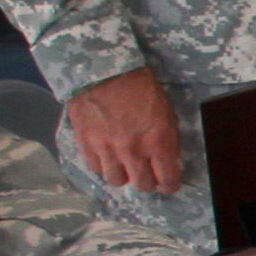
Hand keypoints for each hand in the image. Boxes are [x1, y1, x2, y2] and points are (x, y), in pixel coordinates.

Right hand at [63, 68, 183, 194]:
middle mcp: (133, 150)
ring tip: (123, 163)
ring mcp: (107, 149)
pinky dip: (103, 165)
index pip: (167, 180)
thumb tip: (168, 163)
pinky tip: (106, 154)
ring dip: (123, 174)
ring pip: (116, 181)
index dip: (169, 185)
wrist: (104, 70)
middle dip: (147, 181)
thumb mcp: (166, 112)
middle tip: (145, 172)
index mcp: (158, 141)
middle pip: (141, 185)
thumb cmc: (140, 88)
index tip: (167, 183)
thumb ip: (167, 140)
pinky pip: (96, 168)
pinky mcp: (86, 144)